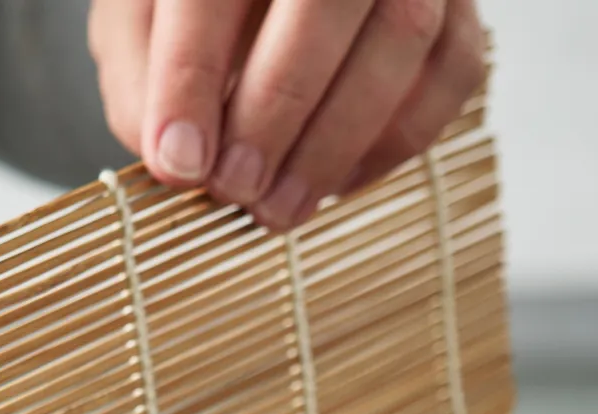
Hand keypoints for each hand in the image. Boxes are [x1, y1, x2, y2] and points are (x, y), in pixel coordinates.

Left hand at [88, 0, 487, 229]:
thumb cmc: (188, 7)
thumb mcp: (136, 25)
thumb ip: (142, 85)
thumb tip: (180, 164)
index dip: (193, 79)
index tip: (181, 165)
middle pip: (324, 1)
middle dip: (275, 112)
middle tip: (235, 189)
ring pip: (403, 33)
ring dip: (334, 141)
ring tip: (276, 208)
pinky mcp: (461, 5)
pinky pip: (452, 71)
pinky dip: (392, 143)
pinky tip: (332, 183)